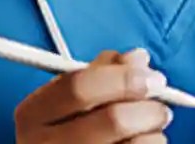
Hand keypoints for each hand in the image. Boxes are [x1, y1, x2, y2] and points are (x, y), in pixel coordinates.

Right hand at [13, 48, 173, 143]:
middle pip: (112, 120)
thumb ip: (100, 71)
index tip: (150, 76)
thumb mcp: (66, 98)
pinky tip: (144, 143)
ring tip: (153, 127)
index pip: (79, 87)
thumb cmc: (63, 129)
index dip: (121, 77)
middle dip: (148, 108)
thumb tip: (137, 59)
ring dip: (153, 132)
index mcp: (33, 114)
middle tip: (161, 105)